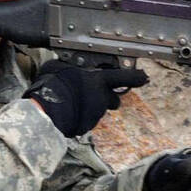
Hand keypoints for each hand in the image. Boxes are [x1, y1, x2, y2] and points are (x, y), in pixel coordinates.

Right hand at [24, 60, 147, 136]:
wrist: (46, 111)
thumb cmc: (54, 84)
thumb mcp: (60, 65)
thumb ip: (71, 66)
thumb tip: (67, 63)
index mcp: (98, 81)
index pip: (124, 78)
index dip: (136, 77)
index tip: (144, 77)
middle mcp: (101, 98)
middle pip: (114, 99)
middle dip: (108, 97)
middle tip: (96, 93)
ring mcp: (95, 115)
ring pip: (100, 110)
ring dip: (93, 107)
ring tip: (77, 102)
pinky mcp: (86, 127)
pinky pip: (88, 120)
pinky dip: (82, 116)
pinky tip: (70, 111)